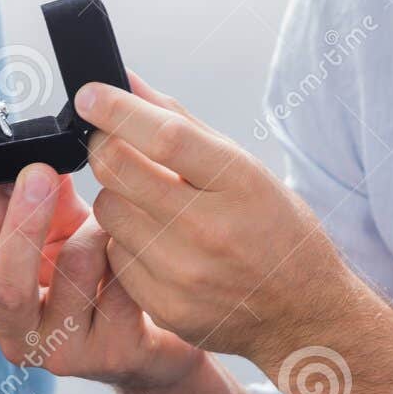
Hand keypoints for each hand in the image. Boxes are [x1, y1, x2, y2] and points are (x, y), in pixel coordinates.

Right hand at [0, 165, 205, 390]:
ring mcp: (66, 353)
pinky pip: (124, 276)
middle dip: (26, 221)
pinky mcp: (116, 352)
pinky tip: (147, 239)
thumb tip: (40, 151)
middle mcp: (19, 337)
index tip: (17, 173)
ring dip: (98, 225)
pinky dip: (135, 245)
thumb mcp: (62, 230)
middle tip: (45, 174)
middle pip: (6, 285)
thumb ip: (45, 196)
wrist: (152, 328)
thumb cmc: (96, 271)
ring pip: (76, 267)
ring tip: (115, 213)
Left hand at [79, 71, 356, 369]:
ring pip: (108, 211)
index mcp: (238, 184)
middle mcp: (210, 230)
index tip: (90, 95)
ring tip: (150, 201)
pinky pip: (115, 254)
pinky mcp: (164, 306)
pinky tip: (157, 242)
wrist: (302, 311)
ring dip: (116, 195)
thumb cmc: (276, 228)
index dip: (119, 110)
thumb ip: (180, 122)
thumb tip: (126, 82)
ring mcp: (184, 274)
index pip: (165, 137)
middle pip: (120, 171)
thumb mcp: (244, 166)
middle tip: (112, 142)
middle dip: (104, 147)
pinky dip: (125, 239)